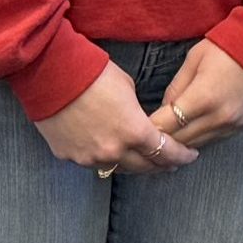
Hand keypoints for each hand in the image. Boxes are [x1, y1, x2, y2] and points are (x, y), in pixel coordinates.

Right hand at [35, 61, 199, 174]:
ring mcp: (89, 157)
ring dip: (131, 163)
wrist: (52, 74)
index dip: (181, 156)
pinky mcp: (69, 156)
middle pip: (144, 167)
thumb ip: (137, 113)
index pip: (165, 152)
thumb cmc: (94, 74)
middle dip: (160, 165)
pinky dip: (103, 157)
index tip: (190, 156)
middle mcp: (114, 151)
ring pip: (117, 168)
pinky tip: (107, 149)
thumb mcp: (128, 89)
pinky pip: (92, 162)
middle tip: (170, 162)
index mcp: (134, 131)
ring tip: (140, 159)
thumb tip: (138, 122)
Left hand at [151, 41, 242, 149]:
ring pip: (197, 145)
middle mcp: (219, 117)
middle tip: (149, 134)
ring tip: (169, 135)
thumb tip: (165, 110)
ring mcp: (234, 124)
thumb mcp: (194, 60)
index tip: (138, 125)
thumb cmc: (227, 47)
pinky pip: (216, 139)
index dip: (149, 127)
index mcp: (203, 98)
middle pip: (179, 141)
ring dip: (182, 141)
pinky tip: (194, 129)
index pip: (166, 125)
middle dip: (162, 138)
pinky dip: (202, 136)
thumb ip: (176, 88)